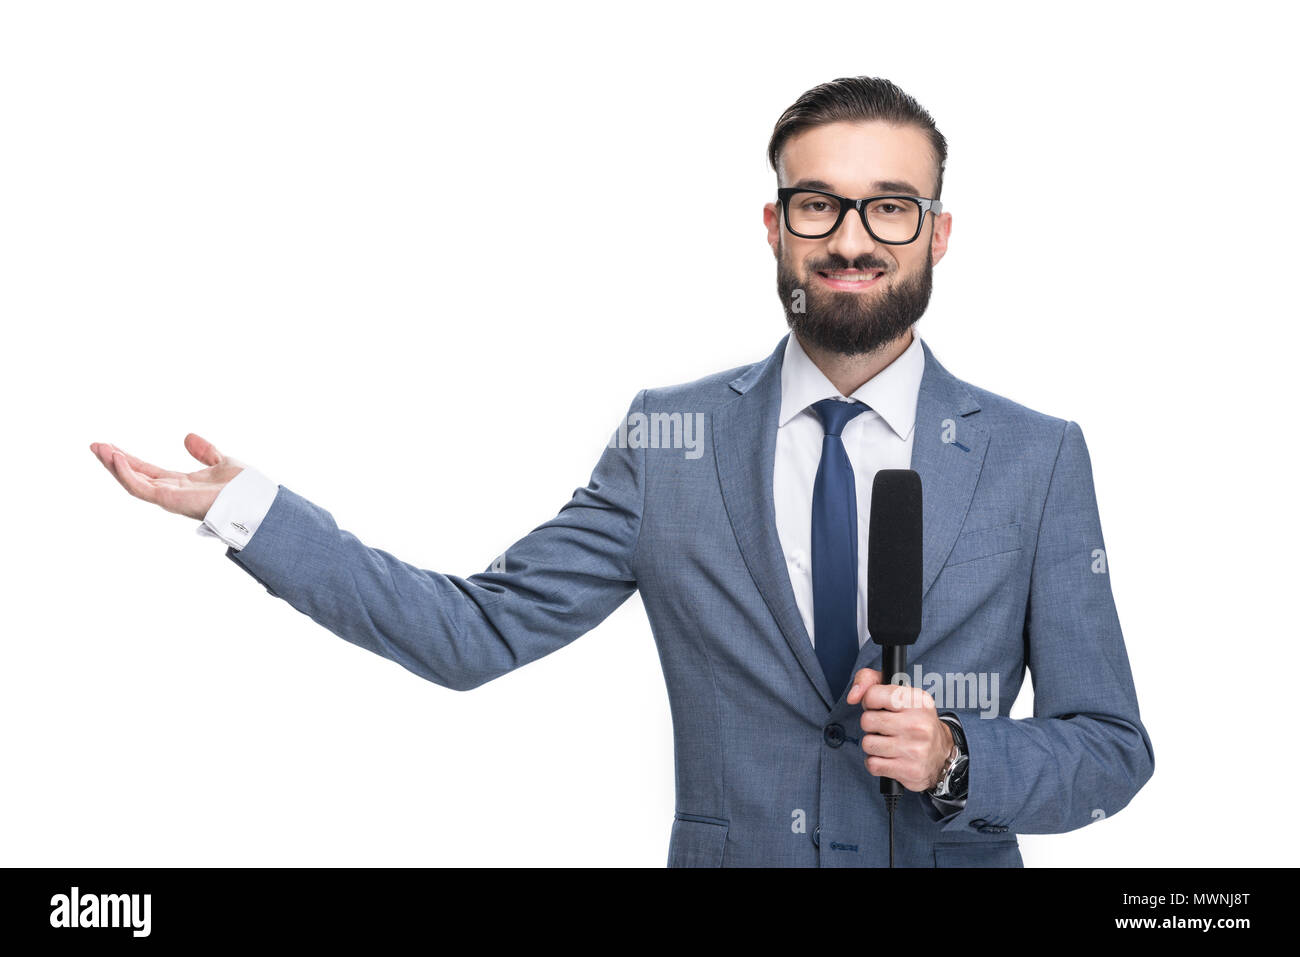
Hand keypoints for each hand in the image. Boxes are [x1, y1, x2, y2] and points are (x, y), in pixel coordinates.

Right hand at [90, 433, 245, 520]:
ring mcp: (169, 498)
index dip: (129, 459)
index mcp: (181, 484)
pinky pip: (142, 488)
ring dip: (114, 466)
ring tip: (99, 449)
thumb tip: (188, 436)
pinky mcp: (170, 501)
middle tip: (95, 445)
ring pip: (133, 482)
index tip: (111, 446)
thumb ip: (204, 451)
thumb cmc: (243, 488)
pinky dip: (127, 474)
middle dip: (114, 462)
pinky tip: (117, 458)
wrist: (255, 500)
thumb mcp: (220, 461)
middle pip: (135, 476)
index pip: (147, 470)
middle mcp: (172, 492)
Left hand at [846, 668, 953, 792]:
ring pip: (867, 744)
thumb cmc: (914, 720)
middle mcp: (918, 724)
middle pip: (867, 721)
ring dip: (873, 745)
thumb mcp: (900, 693)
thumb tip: (852, 697)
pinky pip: (873, 764)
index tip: (878, 707)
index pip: (873, 695)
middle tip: (884, 727)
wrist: (941, 754)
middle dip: (870, 725)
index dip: (869, 702)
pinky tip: (889, 757)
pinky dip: (876, 762)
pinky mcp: (910, 770)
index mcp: (916, 700)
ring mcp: (915, 749)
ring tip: (888, 742)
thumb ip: (869, 681)